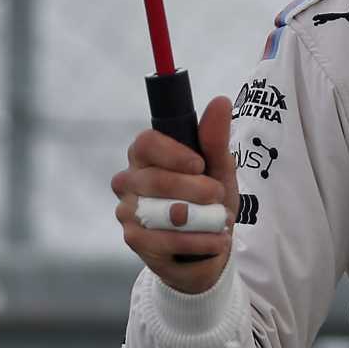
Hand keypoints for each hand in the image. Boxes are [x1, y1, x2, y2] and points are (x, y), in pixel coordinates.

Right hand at [113, 94, 236, 294]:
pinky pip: (165, 239)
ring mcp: (127, 211)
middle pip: (154, 179)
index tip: (200, 164)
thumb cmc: (210, 200)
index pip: (145, 143)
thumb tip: (220, 101)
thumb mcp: (219, 168)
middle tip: (217, 196)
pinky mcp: (134, 239)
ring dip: (200, 219)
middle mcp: (129, 181)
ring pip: (159, 211)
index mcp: (146, 156)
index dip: (173, 153)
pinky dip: (198, 241)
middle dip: (194, 190)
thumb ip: (215, 139)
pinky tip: (214, 241)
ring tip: (220, 221)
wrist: (210, 245)